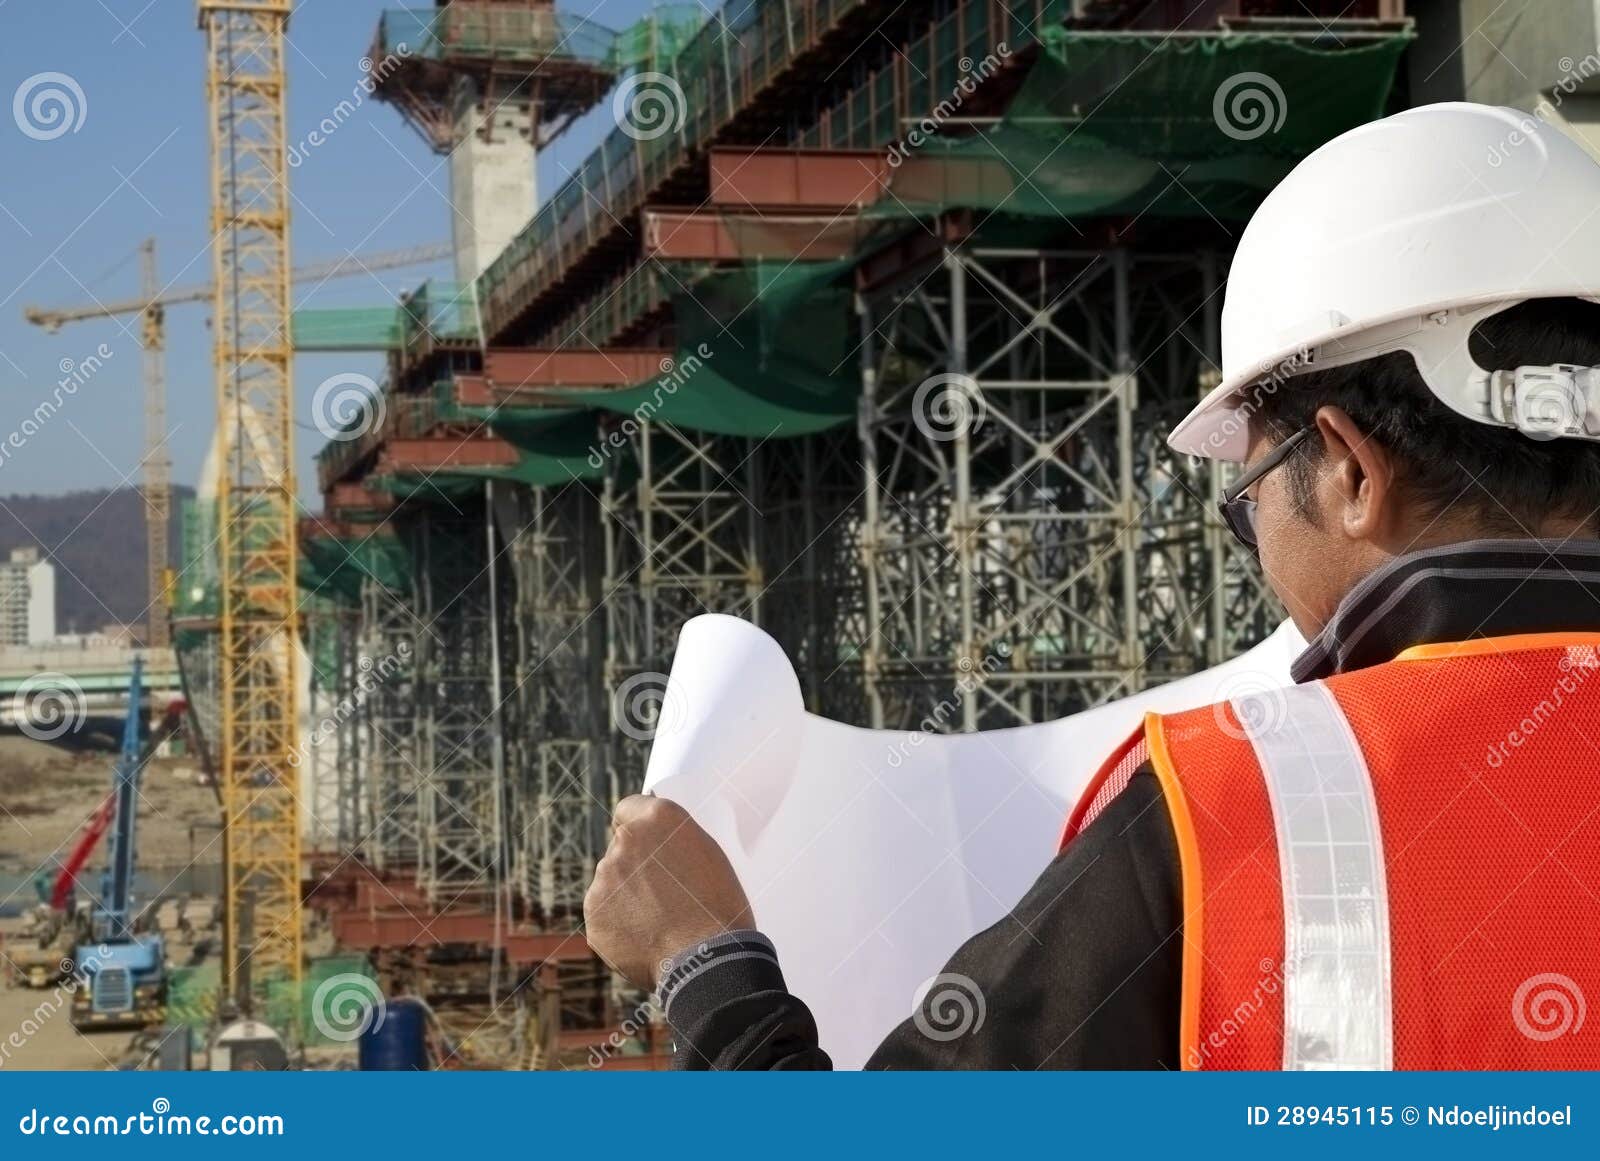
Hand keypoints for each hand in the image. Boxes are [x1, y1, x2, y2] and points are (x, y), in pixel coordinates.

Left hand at [583, 795, 753, 990]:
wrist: (708, 958)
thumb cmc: (719, 907)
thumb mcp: (707, 855)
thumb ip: (671, 841)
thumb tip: (652, 846)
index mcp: (658, 818)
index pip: (629, 808)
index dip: (637, 827)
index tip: (646, 845)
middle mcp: (625, 841)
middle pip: (621, 849)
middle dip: (635, 867)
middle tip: (664, 894)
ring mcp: (605, 877)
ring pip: (610, 882)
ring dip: (626, 896)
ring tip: (659, 922)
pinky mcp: (594, 911)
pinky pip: (604, 913)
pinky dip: (618, 924)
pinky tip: (645, 938)